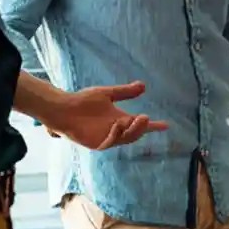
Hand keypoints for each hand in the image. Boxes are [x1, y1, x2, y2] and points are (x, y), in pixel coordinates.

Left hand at [43, 82, 168, 149]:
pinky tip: (117, 125)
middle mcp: (115, 130)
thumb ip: (124, 92)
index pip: (139, 124)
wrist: (63, 107)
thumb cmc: (82, 101)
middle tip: (147, 117)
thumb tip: (143, 85)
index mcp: (119, 119)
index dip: (153, 126)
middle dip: (142, 127)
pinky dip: (115, 135)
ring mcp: (106, 138)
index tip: (166, 125)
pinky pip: (109, 143)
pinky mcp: (95, 143)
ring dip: (132, 131)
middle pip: (135, 133)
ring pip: (125, 139)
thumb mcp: (107, 94)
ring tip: (136, 118)